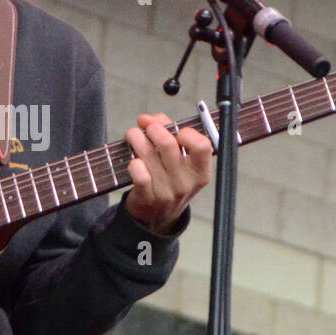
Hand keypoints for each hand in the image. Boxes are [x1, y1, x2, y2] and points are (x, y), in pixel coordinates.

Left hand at [123, 112, 212, 232]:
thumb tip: (150, 119)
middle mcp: (186, 183)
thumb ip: (169, 131)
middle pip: (168, 144)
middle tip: (146, 126)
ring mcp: (167, 192)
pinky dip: (133, 162)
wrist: (157, 216)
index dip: (187, 132)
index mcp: (200, 172)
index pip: (202, 146)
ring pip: (148, 154)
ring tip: (133, 135)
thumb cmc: (169, 178)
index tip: (176, 130)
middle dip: (153, 128)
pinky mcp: (148, 198)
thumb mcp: (180, 160)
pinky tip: (133, 160)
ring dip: (136, 138)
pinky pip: (139, 173)